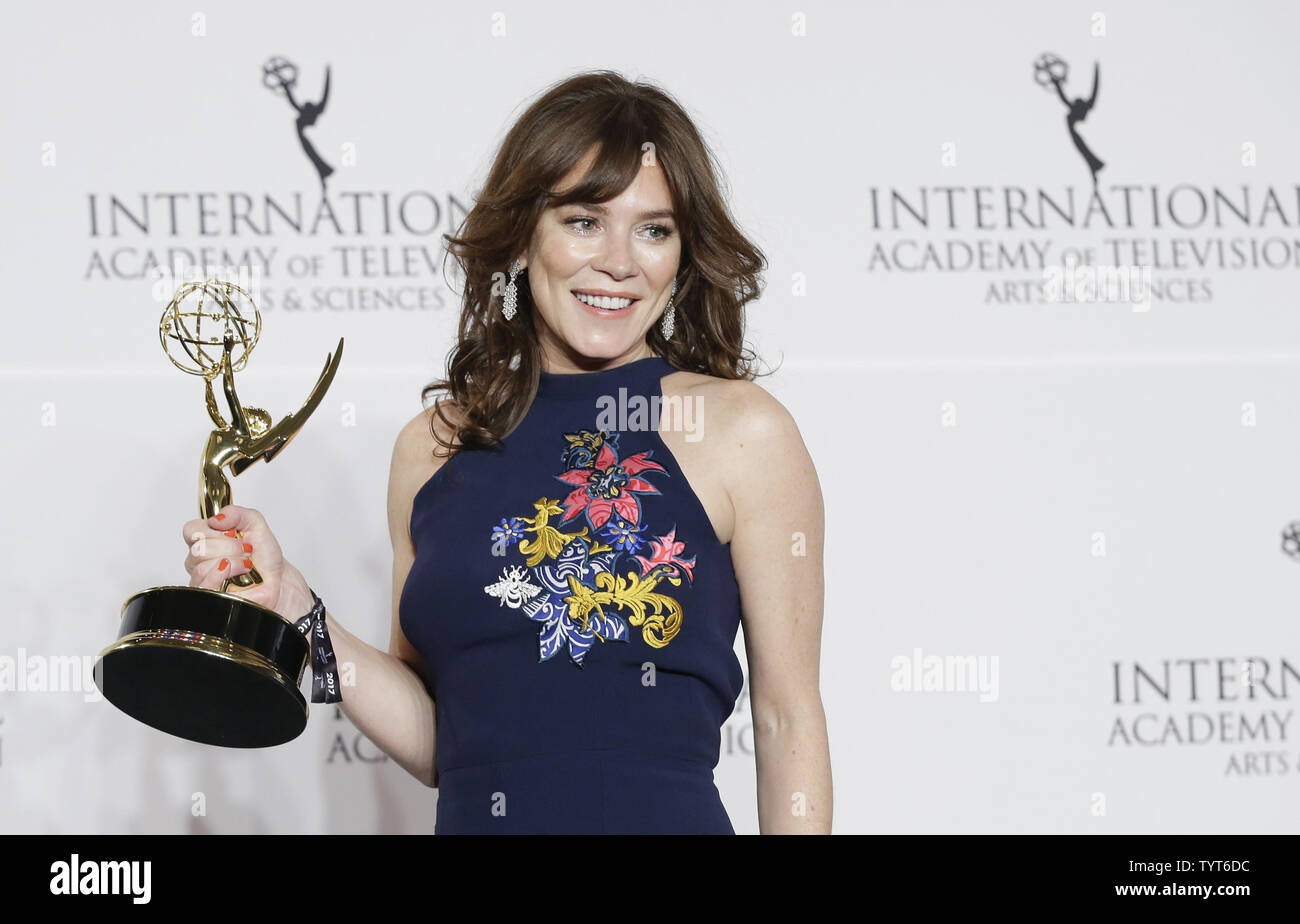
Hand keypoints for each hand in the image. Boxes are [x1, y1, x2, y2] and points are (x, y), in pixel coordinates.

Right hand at [181, 504, 312, 621]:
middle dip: (228, 546)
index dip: (212, 530)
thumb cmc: (264, 555)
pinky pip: (207, 584)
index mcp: (206, 539)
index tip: (232, 533)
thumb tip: (216, 518)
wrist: (278, 579)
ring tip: (247, 564)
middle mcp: (200, 560)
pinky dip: (227, 574)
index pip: (191, 530)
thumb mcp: (255, 524)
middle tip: (246, 549)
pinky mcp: (211, 596)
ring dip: (233, 561)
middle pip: (198, 549)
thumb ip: (236, 513)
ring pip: (202, 567)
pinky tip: (241, 572)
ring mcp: (203, 579)